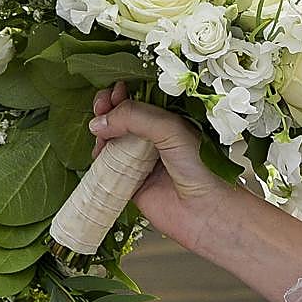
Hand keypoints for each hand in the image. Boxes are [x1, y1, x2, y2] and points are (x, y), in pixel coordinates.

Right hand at [88, 80, 225, 249]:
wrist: (203, 210)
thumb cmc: (201, 168)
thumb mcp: (171, 130)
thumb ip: (136, 118)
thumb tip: (101, 120)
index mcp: (170, 121)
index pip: (142, 101)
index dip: (125, 94)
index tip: (113, 91)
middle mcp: (155, 139)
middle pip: (123, 118)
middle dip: (109, 109)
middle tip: (101, 106)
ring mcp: (141, 160)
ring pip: (113, 141)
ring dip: (102, 132)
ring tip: (98, 130)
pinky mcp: (131, 182)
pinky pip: (108, 167)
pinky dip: (99, 159)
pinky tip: (98, 153)